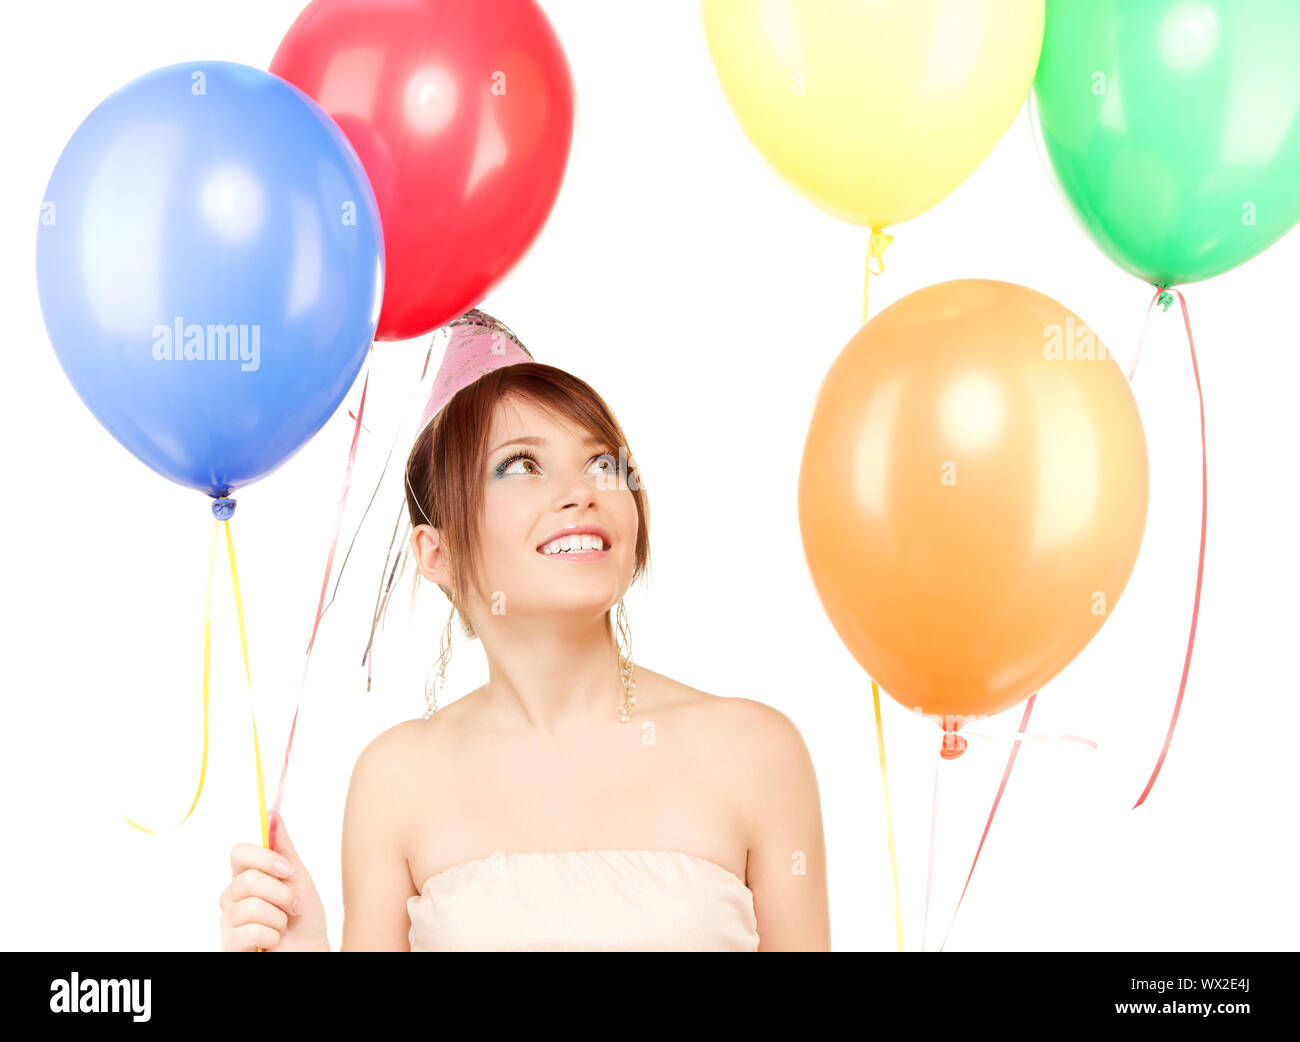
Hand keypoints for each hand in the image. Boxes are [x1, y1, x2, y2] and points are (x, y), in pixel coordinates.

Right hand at [220, 812, 329, 950]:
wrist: (309, 950)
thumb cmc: (304, 917)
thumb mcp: (298, 877)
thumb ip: (283, 847)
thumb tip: (272, 813)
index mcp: (246, 875)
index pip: (238, 852)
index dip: (264, 858)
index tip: (287, 870)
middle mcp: (232, 896)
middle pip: (248, 880)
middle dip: (281, 894)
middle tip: (292, 906)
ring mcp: (228, 921)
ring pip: (251, 907)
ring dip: (279, 918)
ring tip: (283, 926)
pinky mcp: (229, 945)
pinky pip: (250, 932)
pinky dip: (272, 937)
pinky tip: (273, 941)